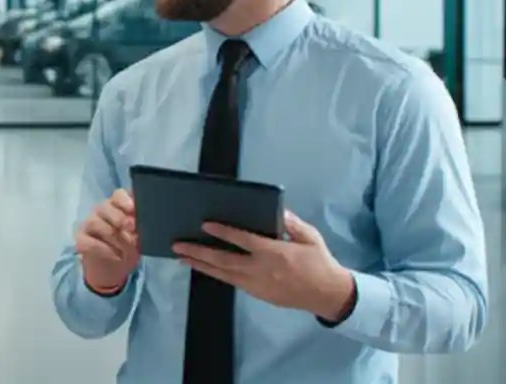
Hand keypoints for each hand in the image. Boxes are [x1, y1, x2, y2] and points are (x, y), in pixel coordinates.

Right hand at [75, 188, 140, 293]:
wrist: (116, 266)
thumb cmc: (130, 244)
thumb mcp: (140, 234)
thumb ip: (140, 225)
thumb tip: (140, 222)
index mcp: (117, 205)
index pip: (118, 194)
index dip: (124, 200)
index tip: (132, 209)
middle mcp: (101, 211)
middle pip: (105, 207)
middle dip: (119, 218)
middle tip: (132, 230)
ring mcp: (89, 224)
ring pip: (95, 222)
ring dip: (113, 237)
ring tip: (127, 248)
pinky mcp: (81, 240)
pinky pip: (88, 241)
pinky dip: (104, 249)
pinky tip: (117, 256)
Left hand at [172, 211, 355, 321]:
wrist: (327, 295)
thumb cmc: (319, 262)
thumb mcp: (311, 238)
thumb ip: (292, 224)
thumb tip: (277, 211)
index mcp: (274, 253)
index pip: (243, 240)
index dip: (223, 232)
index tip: (205, 224)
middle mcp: (260, 269)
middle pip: (223, 260)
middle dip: (199, 252)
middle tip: (178, 245)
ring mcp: (256, 284)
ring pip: (222, 274)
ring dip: (201, 265)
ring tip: (182, 258)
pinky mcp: (256, 293)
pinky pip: (231, 282)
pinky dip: (215, 274)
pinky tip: (204, 268)